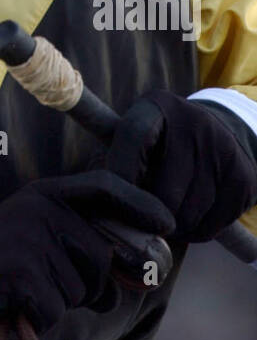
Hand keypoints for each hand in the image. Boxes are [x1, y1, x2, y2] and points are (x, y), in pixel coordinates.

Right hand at [0, 169, 174, 338]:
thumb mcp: (35, 228)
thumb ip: (78, 240)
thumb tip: (128, 280)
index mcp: (45, 193)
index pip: (104, 187)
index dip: (139, 203)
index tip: (168, 222)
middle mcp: (41, 210)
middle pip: (100, 257)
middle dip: (87, 282)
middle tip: (52, 282)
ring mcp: (30, 241)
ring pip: (81, 288)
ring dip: (61, 299)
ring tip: (27, 286)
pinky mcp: (21, 275)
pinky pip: (55, 309)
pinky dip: (40, 317)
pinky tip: (17, 303)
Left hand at [106, 90, 256, 241]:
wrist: (220, 135)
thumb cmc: (162, 145)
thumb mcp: (138, 137)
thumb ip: (116, 161)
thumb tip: (97, 207)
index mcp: (158, 106)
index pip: (133, 137)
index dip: (120, 174)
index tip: (114, 202)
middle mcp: (194, 122)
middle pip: (163, 190)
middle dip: (148, 215)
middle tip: (142, 218)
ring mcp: (223, 150)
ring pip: (187, 215)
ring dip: (171, 229)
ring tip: (164, 218)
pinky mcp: (243, 178)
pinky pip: (210, 226)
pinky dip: (195, 233)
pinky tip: (189, 217)